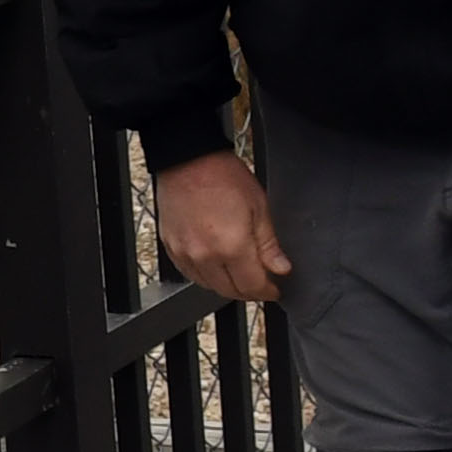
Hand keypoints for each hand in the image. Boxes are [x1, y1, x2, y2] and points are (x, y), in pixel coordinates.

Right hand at [152, 150, 291, 304]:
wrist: (187, 159)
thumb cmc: (222, 176)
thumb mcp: (258, 206)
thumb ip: (269, 244)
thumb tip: (281, 268)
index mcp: (232, 247)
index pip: (252, 286)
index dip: (267, 291)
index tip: (274, 288)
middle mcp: (205, 256)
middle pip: (230, 291)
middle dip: (249, 291)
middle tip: (260, 282)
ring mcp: (185, 254)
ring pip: (209, 286)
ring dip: (227, 285)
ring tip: (239, 273)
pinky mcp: (171, 248)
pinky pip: (190, 274)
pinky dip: (206, 276)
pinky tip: (216, 265)